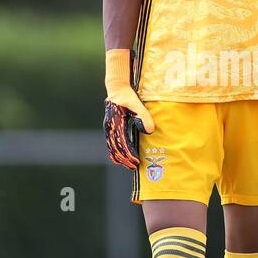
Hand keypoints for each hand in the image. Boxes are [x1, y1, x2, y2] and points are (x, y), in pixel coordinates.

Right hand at [103, 49, 153, 168]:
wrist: (117, 89)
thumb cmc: (128, 97)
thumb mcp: (137, 104)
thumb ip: (144, 116)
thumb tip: (149, 131)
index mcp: (115, 122)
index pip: (122, 143)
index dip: (128, 154)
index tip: (136, 161)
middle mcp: (109, 127)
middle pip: (115, 148)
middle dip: (124, 159)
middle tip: (134, 167)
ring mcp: (108, 128)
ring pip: (111, 147)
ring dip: (119, 158)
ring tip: (128, 166)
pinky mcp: (109, 128)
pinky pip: (110, 143)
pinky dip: (114, 152)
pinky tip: (119, 159)